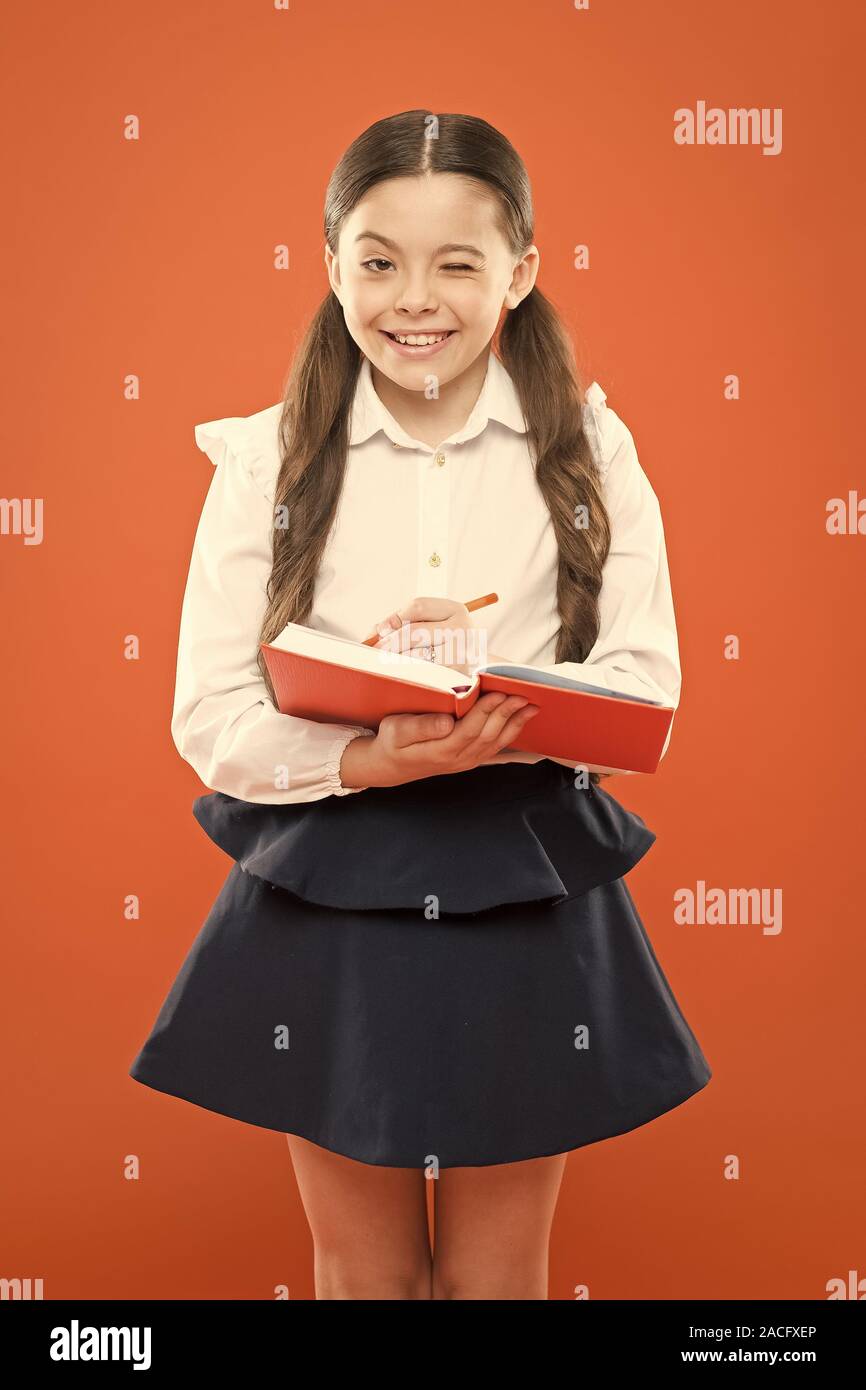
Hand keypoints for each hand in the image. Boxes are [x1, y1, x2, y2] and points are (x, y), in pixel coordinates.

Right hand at [339, 691, 541, 788]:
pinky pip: (495, 746)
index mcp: (441, 750)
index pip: (470, 729)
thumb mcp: (397, 732)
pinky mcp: (471, 759)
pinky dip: (511, 732)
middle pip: (489, 734)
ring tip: (531, 706)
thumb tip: (447, 722)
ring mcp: (467, 761)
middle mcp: (458, 758)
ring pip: (496, 742)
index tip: (499, 692)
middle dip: (507, 713)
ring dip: (515, 723)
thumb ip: (421, 727)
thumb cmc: (392, 742)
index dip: (486, 710)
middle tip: (523, 694)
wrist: (392, 766)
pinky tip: (520, 719)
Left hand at [371, 596, 477, 673]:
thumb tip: (376, 631)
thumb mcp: (430, 626)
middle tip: (375, 650)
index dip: (395, 618)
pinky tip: (403, 674)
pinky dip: (408, 673)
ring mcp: (461, 651)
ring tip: (387, 662)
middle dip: (389, 642)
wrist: (474, 670)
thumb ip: (402, 622)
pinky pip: (422, 672)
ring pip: (415, 655)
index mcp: (455, 609)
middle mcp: (462, 627)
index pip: (418, 606)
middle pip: (414, 631)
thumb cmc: (444, 645)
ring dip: (396, 659)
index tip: (381, 630)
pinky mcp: (456, 673)